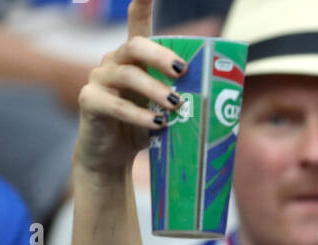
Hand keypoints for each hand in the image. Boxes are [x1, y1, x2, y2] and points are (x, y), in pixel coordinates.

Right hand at [74, 1, 183, 178]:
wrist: (112, 155)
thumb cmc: (144, 128)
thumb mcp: (165, 110)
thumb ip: (184, 99)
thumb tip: (227, 104)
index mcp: (134, 59)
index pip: (137, 23)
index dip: (140, 4)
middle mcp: (114, 62)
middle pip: (134, 46)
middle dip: (160, 55)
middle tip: (183, 71)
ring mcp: (99, 80)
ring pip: (127, 75)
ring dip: (155, 89)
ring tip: (176, 106)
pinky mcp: (90, 101)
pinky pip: (114, 104)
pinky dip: (138, 116)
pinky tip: (157, 125)